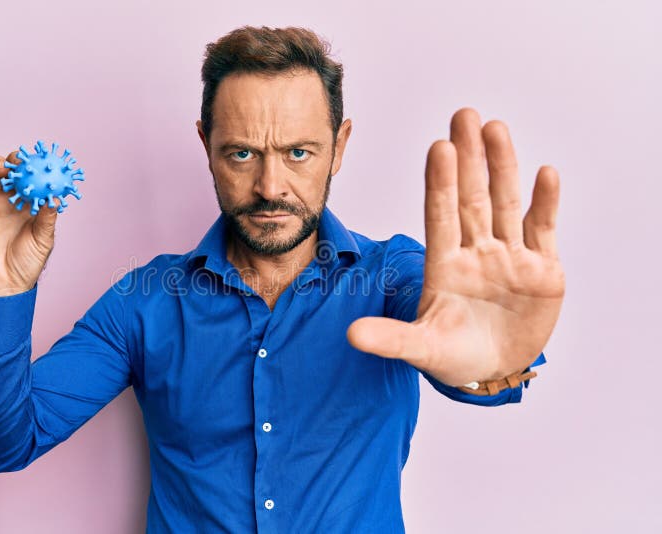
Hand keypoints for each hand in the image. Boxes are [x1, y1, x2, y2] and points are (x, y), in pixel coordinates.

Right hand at [0, 152, 58, 298]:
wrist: (4, 284)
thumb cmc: (28, 264)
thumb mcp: (43, 241)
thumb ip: (47, 219)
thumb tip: (55, 199)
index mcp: (30, 205)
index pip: (32, 178)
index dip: (34, 167)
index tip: (38, 160)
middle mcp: (10, 201)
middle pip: (10, 171)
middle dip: (14, 161)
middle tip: (18, 162)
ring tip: (1, 169)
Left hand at [346, 108, 564, 386]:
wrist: (494, 370)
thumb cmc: (453, 355)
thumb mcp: (422, 348)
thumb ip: (391, 339)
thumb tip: (351, 335)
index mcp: (444, 265)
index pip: (441, 215)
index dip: (441, 183)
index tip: (439, 147)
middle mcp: (476, 252)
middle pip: (473, 198)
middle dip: (470, 158)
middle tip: (464, 115)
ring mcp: (510, 257)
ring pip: (506, 204)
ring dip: (503, 167)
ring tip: (496, 129)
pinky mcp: (542, 269)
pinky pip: (543, 229)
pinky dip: (546, 203)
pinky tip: (545, 173)